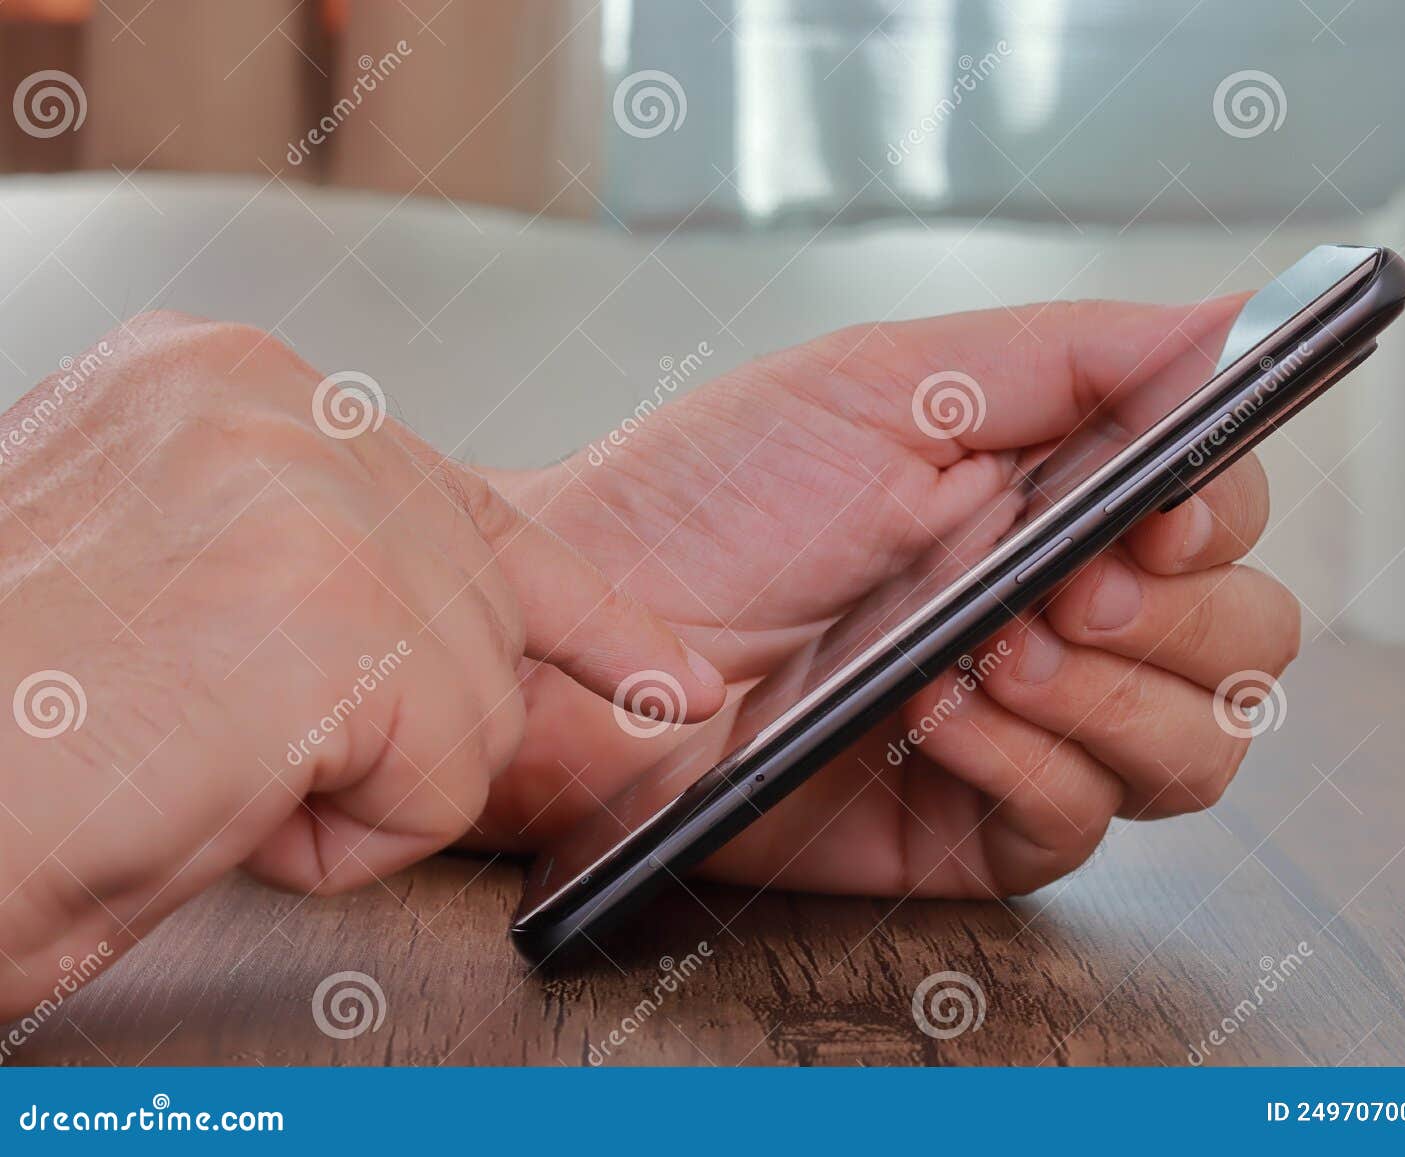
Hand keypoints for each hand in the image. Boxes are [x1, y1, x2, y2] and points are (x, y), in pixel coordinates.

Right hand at [0, 313, 723, 1016]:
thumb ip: (321, 571)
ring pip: (475, 699)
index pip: (464, 498)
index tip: (664, 666)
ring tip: (195, 760)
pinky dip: (352, 833)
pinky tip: (224, 791)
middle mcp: (272, 405)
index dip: (577, 608)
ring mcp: (311, 494)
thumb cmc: (13, 721)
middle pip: (480, 612)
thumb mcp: (179, 594)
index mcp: (224, 387)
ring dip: (356, 781)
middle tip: (224, 740)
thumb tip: (466, 629)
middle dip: (395, 722)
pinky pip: (448, 770)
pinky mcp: (335, 607)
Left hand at [474, 297, 1299, 896]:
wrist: (579, 643)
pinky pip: (1079, 822)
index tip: (1160, 515)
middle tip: (1069, 587)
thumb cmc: (706, 500)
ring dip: (1112, 698)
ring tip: (993, 649)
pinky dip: (1026, 763)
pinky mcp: (972, 828)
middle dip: (1178, 619)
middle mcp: (1058, 616)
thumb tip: (1236, 317)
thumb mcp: (884, 387)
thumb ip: (1072, 358)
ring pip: (1195, 749)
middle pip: (1244, 642)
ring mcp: (1025, 729)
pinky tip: (934, 714)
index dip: (1219, 518)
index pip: (1221, 515)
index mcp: (1052, 501)